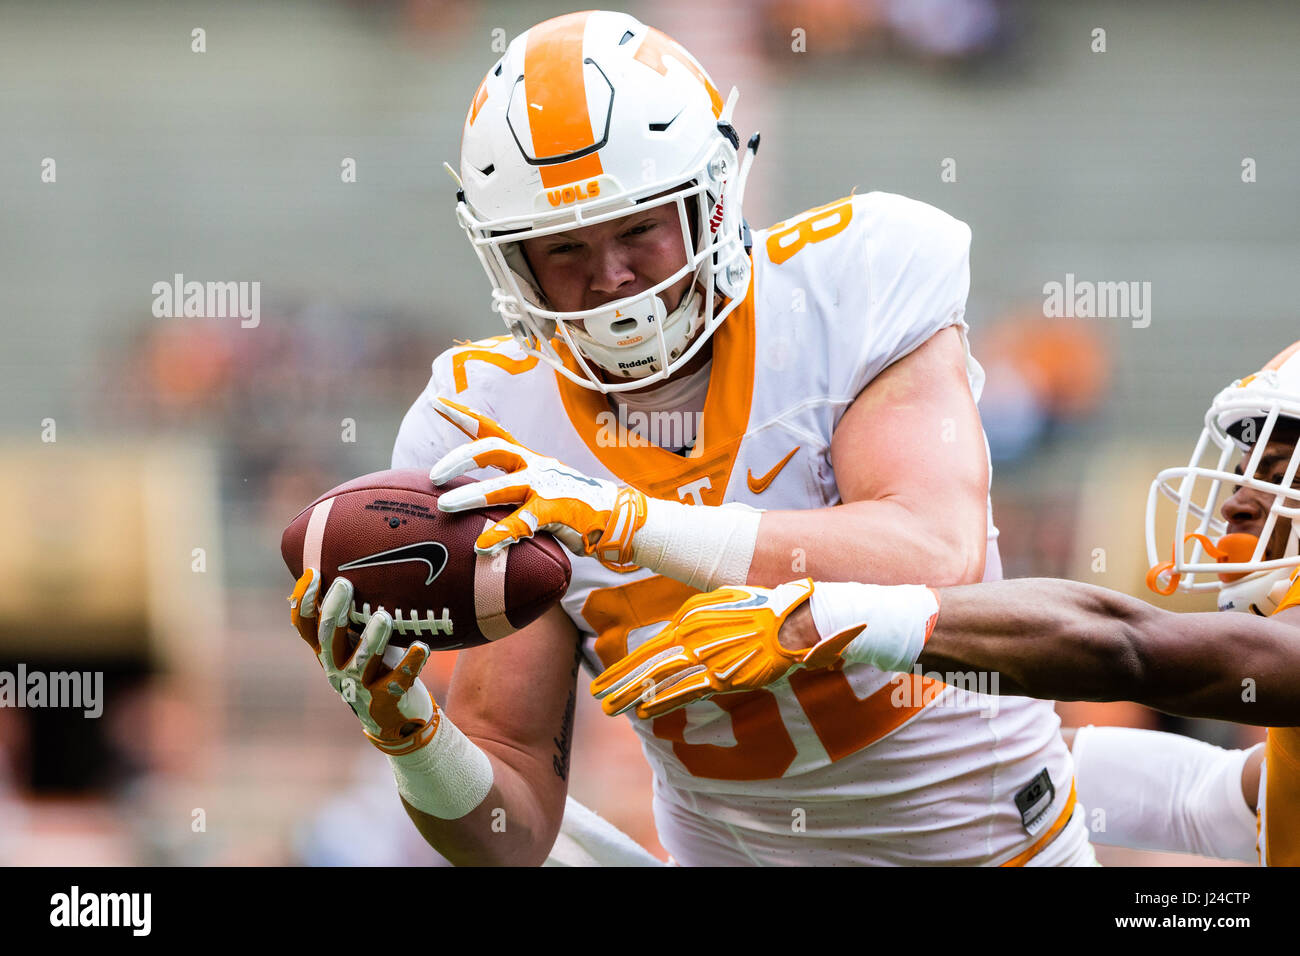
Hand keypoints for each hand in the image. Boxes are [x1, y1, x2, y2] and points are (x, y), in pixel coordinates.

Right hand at [289, 569, 439, 754]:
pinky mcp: (386, 700)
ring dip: (373, 638)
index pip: (306, 628)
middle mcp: (338, 669)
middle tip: (344, 583)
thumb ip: (350, 618)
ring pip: (362, 661)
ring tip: (384, 616)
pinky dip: (411, 663)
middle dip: (335, 611)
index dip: (303, 603)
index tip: (312, 574)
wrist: (396, 721)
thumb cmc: (376, 669)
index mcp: (328, 653)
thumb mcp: (356, 644)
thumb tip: (349, 569)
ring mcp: (361, 687)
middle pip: (328, 640)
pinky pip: (399, 680)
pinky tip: (422, 647)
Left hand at [430, 397, 646, 570]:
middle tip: (434, 475)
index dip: (464, 416)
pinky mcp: (556, 511)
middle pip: (493, 449)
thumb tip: (472, 505)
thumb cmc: (571, 507)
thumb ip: (510, 493)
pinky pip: (523, 522)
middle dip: (460, 458)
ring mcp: (546, 487)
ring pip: (503, 486)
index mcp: (527, 459)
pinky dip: (501, 534)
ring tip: (445, 505)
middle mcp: (534, 467)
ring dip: (471, 496)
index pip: (491, 431)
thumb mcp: (538, 490)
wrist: (616, 518)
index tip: (437, 402)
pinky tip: (482, 545)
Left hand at [589, 579, 861, 718]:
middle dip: (619, 679)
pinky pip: (686, 692)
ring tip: (609, 707)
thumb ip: (705, 615)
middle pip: (647, 661)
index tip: (608, 670)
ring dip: (632, 694)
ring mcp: (706, 656)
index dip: (629, 660)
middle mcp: (692, 635)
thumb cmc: (767, 609)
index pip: (653, 643)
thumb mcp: (727, 601)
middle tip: (596, 693)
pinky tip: (644, 713)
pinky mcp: (724, 676)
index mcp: (692, 616)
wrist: (796, 619)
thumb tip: (687, 627)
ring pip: (659, 678)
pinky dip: (663, 702)